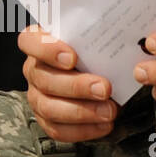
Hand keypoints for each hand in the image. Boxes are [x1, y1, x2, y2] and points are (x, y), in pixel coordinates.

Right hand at [20, 25, 118, 142]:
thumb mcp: (98, 34)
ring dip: (82, 112)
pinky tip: (103, 125)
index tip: (72, 57)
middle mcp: (35, 69)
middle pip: (45, 79)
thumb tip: (125, 27)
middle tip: (105, 89)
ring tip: (109, 111)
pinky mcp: (47, 118)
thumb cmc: (96, 47)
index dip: (47, 49)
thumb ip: (101, 29)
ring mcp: (38, 95)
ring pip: (50, 107)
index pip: (30, 41)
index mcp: (41, 42)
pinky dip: (82, 129)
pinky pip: (58, 128)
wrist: (100, 70)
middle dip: (77, 86)